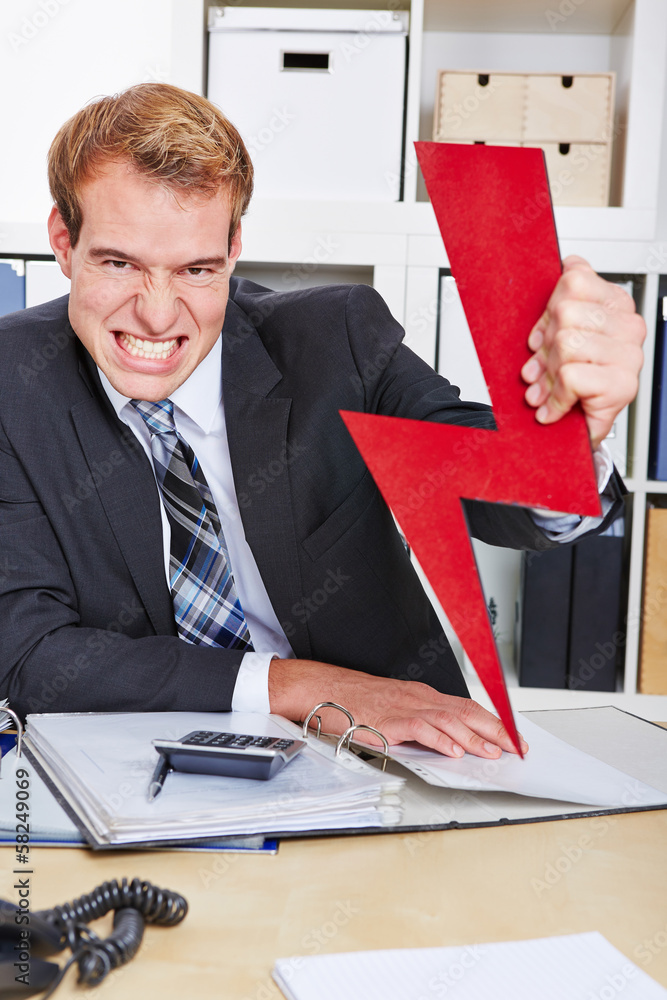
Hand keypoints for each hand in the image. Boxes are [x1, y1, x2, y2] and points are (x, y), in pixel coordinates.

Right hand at [268, 658, 527, 757]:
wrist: (323, 689)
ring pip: (449, 719)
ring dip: (475, 737)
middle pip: (466, 711)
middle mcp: (419, 697)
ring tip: (493, 753)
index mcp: (422, 695)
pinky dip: (441, 739)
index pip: (467, 706)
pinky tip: (454, 750)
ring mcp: (405, 706)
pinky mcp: (389, 719)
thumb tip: (445, 742)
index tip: (512, 736)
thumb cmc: (354, 700)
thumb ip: (419, 724)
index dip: (493, 722)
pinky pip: (421, 728)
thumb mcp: (393, 709)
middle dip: (495, 730)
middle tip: (516, 747)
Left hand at [520, 256, 644, 449]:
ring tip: (546, 389)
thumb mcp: (561, 331)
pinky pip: (572, 376)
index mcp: (617, 304)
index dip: (546, 314)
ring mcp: (630, 356)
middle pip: (565, 312)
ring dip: (548, 375)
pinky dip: (555, 397)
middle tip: (540, 371)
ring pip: (567, 343)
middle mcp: (629, 326)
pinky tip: (555, 407)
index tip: (541, 339)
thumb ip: (566, 294)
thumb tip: (566, 265)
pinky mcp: (623, 386)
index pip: (573, 280)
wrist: (578, 431)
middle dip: (544, 348)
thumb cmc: (571, 381)